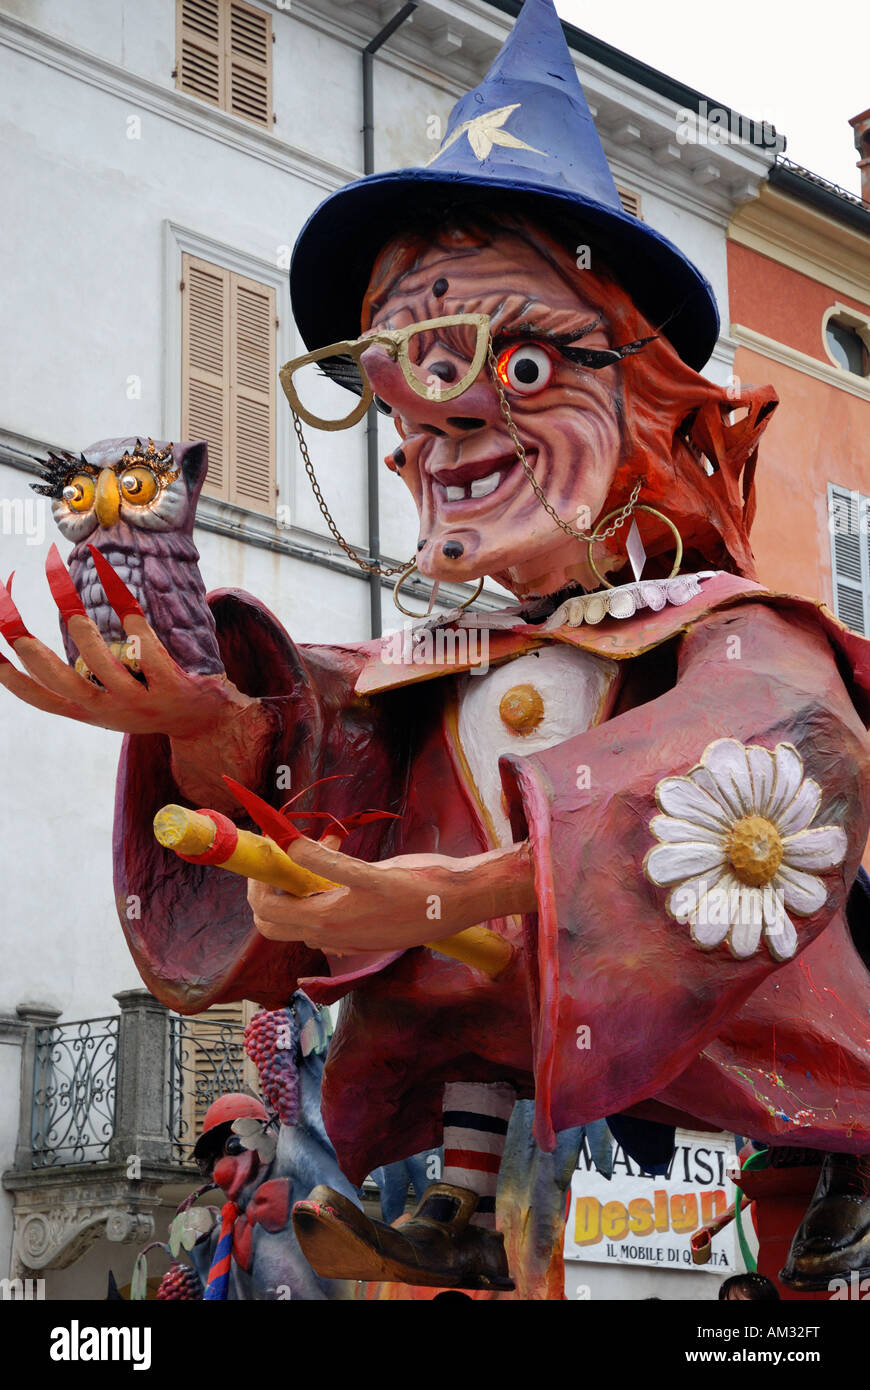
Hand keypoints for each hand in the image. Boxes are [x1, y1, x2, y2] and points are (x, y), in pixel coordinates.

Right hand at [0, 552, 253, 739]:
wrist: (206, 726)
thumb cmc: (147, 704)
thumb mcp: (106, 702)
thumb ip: (75, 682)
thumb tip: (29, 648)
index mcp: (88, 711)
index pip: (38, 696)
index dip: (8, 674)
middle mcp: (110, 709)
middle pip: (60, 682)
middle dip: (31, 649)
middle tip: (11, 617)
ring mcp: (142, 700)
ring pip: (102, 665)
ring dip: (81, 630)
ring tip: (69, 600)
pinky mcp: (173, 687)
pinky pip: (150, 651)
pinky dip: (134, 622)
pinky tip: (123, 598)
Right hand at [247, 836, 536, 952]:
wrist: (461, 901)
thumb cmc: (421, 904)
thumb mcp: (373, 920)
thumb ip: (342, 911)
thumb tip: (319, 888)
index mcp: (336, 938)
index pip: (274, 928)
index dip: (263, 900)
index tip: (270, 874)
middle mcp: (337, 932)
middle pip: (268, 919)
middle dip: (257, 886)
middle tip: (270, 860)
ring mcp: (353, 910)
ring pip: (285, 904)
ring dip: (279, 869)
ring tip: (298, 847)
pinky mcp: (374, 883)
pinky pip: (329, 868)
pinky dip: (309, 852)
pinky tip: (304, 839)